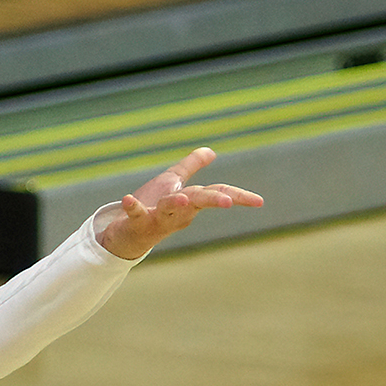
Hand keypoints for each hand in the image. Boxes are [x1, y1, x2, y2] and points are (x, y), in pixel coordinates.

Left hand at [96, 147, 262, 259]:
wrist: (126, 235)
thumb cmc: (153, 207)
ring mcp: (157, 217)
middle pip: (199, 201)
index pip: (218, 194)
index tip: (260, 202)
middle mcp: (178, 211)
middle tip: (229, 201)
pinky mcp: (136, 221)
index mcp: (190, 201)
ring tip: (183, 198)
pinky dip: (132, 207)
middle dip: (213, 200)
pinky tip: (128, 199)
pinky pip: (135, 214)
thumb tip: (211, 151)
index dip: (239, 196)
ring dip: (176, 203)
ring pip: (169, 209)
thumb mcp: (174, 183)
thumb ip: (191, 166)